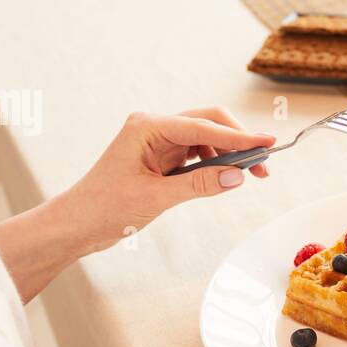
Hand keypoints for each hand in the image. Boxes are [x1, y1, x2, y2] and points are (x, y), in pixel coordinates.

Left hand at [67, 106, 275, 251]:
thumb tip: (237, 176)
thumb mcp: (156, 197)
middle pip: (208, 122)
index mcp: (147, 127)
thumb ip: (199, 184)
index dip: (238, 137)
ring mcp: (157, 141)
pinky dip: (214, 162)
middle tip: (262, 165)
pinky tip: (226, 176)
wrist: (78, 223)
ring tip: (249, 174)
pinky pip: (196, 153)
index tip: (268, 143)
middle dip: (237, 141)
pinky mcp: (161, 156)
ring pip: (205, 137)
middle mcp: (154, 127)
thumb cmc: (105, 207)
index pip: (203, 127)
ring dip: (228, 153)